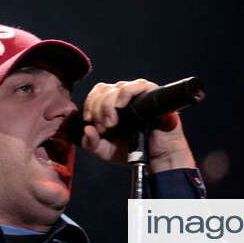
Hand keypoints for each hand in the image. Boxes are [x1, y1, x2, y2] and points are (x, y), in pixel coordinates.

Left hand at [80, 79, 195, 172]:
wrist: (157, 157)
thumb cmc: (133, 151)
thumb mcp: (105, 150)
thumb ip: (91, 143)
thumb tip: (86, 129)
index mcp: (112, 104)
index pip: (97, 93)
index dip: (89, 105)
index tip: (89, 121)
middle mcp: (125, 96)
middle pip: (104, 89)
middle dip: (98, 109)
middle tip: (104, 128)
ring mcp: (139, 93)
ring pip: (117, 87)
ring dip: (108, 105)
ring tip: (111, 124)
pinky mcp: (153, 94)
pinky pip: (137, 85)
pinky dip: (126, 93)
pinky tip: (121, 106)